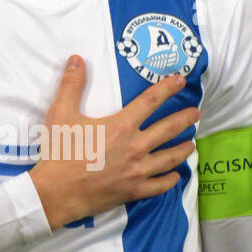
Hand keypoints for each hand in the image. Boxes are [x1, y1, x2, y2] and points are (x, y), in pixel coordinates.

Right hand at [28, 55, 198, 230]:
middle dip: (185, 119)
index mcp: (121, 126)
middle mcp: (135, 147)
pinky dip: (170, 180)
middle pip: (168, 129)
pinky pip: (159, 185)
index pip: (150, 101)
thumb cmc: (59, 153)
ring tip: (191, 143)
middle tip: (195, 113)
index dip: (167, 88)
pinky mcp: (133, 191)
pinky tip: (175, 175)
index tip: (180, 80)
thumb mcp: (61, 114)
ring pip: (169, 158)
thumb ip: (71, 85)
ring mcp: (137, 171)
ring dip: (183, 149)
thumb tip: (76, 60)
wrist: (56, 192)